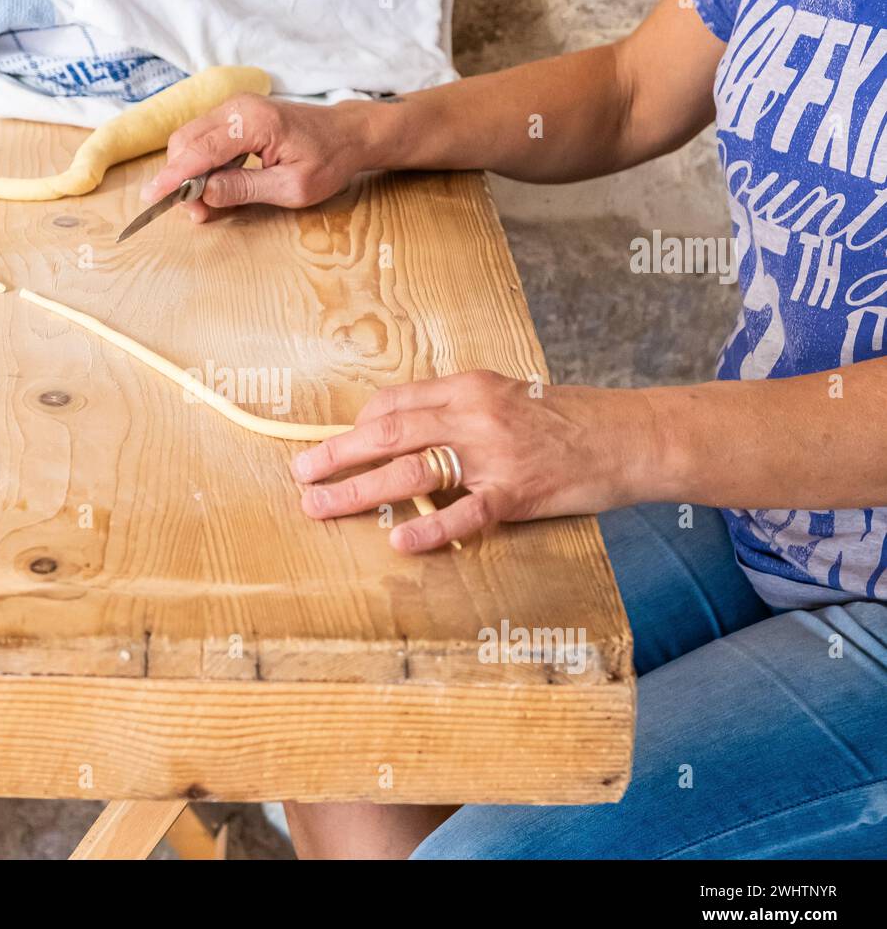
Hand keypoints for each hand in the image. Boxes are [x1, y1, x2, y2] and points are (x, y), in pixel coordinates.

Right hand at [142, 95, 377, 221]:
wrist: (347, 133)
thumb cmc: (328, 160)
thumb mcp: (292, 187)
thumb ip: (246, 189)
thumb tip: (205, 193)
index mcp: (254, 122)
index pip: (200, 150)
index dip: (173, 176)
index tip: (153, 197)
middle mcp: (238, 107)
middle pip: (186, 141)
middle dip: (180, 179)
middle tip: (196, 213)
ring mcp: (235, 107)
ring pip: (190, 140)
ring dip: (188, 173)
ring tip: (205, 205)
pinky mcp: (235, 115)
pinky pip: (203, 138)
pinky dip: (200, 164)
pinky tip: (214, 186)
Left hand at [288, 371, 653, 553]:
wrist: (629, 435)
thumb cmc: (567, 419)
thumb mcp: (507, 398)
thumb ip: (459, 412)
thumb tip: (408, 432)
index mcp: (468, 387)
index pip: (395, 402)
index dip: (357, 426)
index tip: (337, 446)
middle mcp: (474, 414)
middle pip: (388, 432)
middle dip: (337, 454)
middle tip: (300, 475)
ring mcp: (494, 454)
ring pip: (411, 470)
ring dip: (358, 489)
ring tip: (320, 506)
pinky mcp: (517, 492)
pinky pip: (465, 513)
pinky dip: (429, 527)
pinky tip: (398, 541)